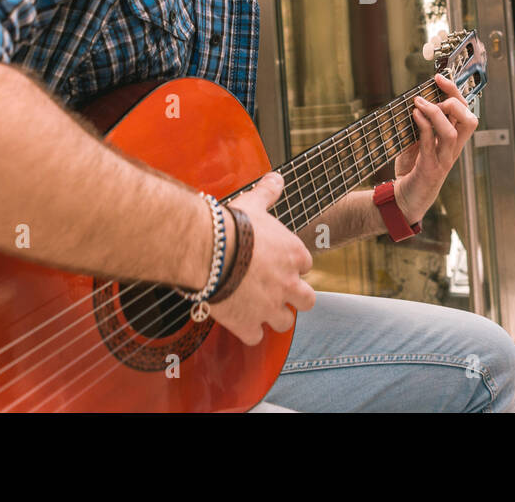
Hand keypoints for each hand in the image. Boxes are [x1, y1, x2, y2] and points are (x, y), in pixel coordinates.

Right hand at [209, 172, 315, 345]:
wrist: (207, 248)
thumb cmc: (231, 225)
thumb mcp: (254, 204)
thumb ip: (268, 192)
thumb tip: (276, 176)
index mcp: (294, 254)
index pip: (306, 265)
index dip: (292, 266)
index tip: (278, 264)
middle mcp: (288, 283)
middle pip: (307, 300)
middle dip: (295, 298)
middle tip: (276, 291)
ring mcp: (269, 307)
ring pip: (285, 322)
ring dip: (274, 317)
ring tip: (258, 309)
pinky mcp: (248, 324)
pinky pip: (255, 338)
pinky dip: (248, 332)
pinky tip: (238, 321)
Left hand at [392, 73, 478, 222]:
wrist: (404, 200)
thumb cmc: (411, 171)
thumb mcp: (416, 142)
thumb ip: (420, 125)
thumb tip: (414, 102)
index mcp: (452, 141)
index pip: (464, 111)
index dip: (455, 92)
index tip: (439, 78)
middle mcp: (452, 149)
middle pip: (468, 119)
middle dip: (454, 100)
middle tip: (434, 93)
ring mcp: (443, 160)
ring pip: (453, 132)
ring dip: (437, 112)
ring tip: (420, 103)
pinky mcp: (431, 169)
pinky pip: (431, 144)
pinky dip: (424, 126)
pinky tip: (415, 115)